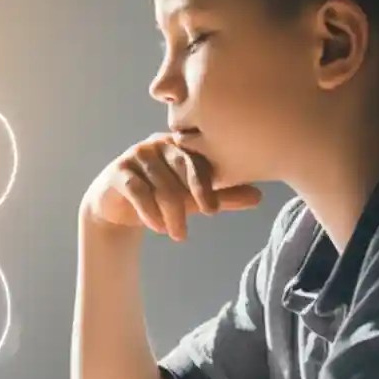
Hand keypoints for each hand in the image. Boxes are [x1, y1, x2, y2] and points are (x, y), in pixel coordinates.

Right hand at [81, 133, 262, 241]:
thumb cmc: (161, 196)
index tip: (213, 211)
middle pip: (181, 168)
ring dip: (171, 214)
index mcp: (181, 144)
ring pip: (161, 185)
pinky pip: (138, 191)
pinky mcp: (119, 172)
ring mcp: (136, 156)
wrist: (119, 207)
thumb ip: (223, 196)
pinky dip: (150, 213)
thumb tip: (259, 197)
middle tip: (204, 220)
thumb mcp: (194, 198)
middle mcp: (158, 144)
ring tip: (179, 235)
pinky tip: (158, 228)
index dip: (207, 184)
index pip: (199, 159)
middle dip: (193, 197)